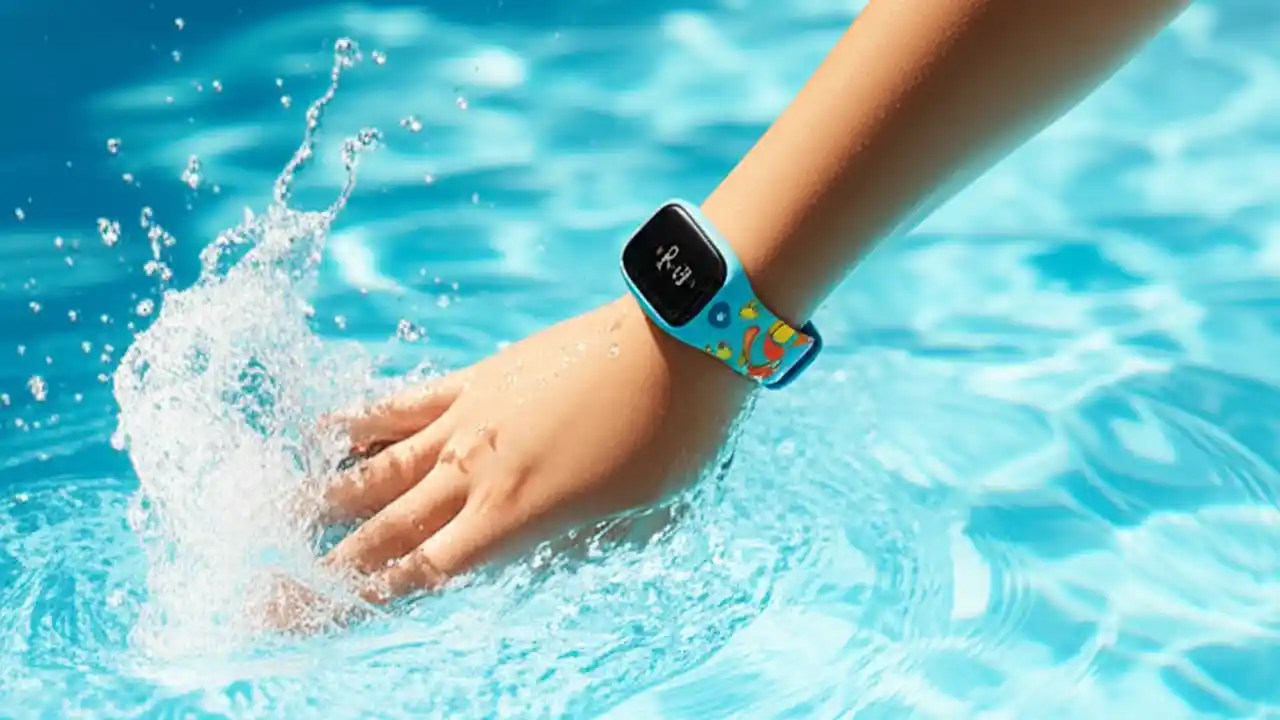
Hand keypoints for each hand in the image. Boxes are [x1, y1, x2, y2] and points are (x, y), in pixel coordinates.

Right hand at [319, 296, 749, 601]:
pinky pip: (405, 403)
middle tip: (262, 592)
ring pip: (377, 468)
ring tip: (276, 516)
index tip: (301, 622)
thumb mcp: (630, 523)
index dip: (351, 603)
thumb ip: (561, 546)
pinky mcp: (479, 377)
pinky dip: (360, 420)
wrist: (680, 346)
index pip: (414, 576)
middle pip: (380, 531)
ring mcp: (470, 420)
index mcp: (512, 519)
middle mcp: (474, 473)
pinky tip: (324, 428)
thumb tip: (517, 557)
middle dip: (318, 568)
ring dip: (324, 497)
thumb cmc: (672, 442)